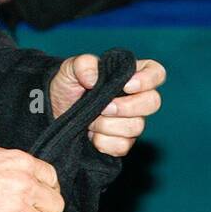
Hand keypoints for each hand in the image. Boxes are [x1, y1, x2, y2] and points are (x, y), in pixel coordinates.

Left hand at [48, 54, 164, 156]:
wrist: (54, 112)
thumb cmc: (67, 86)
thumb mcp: (69, 68)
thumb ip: (83, 65)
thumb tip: (94, 79)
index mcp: (130, 74)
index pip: (156, 73)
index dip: (148, 80)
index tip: (127, 85)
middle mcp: (136, 98)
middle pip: (153, 102)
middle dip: (127, 107)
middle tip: (104, 107)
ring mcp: (131, 122)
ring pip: (136, 127)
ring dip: (108, 125)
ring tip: (90, 120)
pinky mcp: (122, 143)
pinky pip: (122, 146)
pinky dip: (103, 142)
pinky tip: (91, 136)